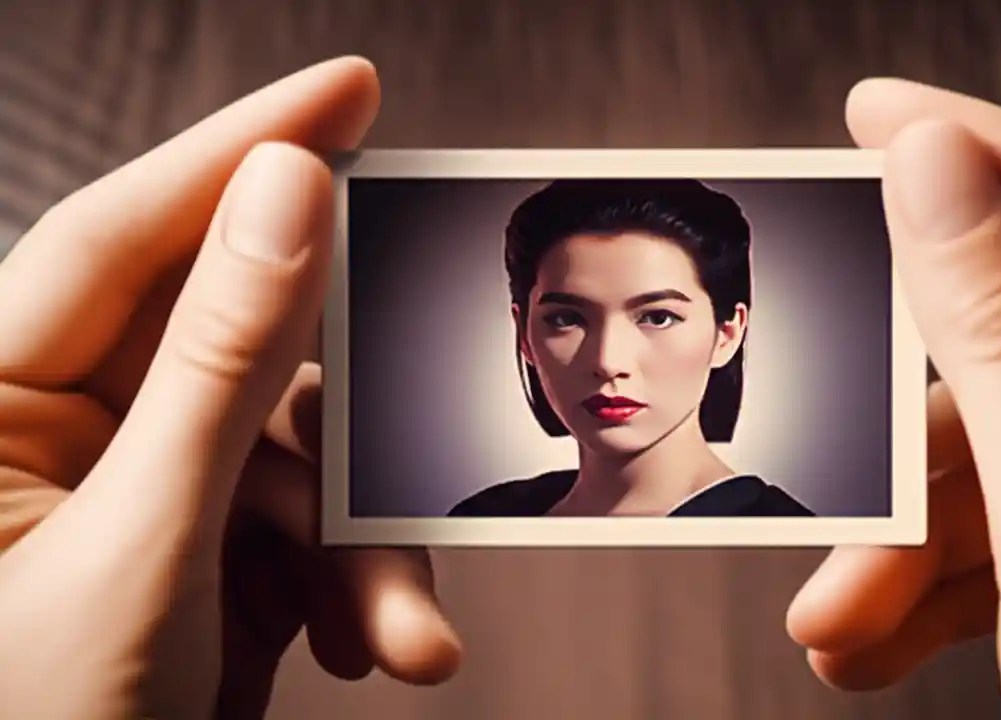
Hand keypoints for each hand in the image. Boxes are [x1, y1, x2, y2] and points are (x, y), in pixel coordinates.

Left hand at [0, 57, 460, 718]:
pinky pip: (310, 530)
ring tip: (395, 632)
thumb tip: (288, 194)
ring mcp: (144, 499)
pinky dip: (355, 586)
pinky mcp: (207, 558)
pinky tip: (367, 646)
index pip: (120, 239)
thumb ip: (222, 367)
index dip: (238, 152)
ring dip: (362, 547)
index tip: (351, 91)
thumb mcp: (148, 547)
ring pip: (298, 461)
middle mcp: (59, 436)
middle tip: (415, 409)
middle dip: (341, 428)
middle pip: (239, 355)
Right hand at [787, 79, 1000, 718]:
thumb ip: (999, 352)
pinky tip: (869, 640)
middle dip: (915, 420)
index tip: (881, 112)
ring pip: (997, 455)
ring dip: (899, 535)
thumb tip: (935, 184)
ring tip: (834, 616)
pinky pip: (996, 528)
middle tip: (828, 415)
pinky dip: (923, 581)